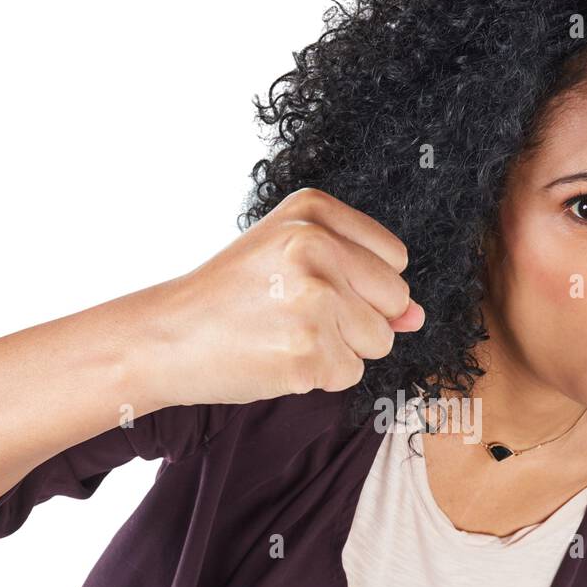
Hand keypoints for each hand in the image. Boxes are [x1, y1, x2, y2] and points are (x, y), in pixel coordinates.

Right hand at [145, 187, 425, 409]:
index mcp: (312, 211)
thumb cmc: (232, 297)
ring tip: (286, 334)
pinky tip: (277, 357)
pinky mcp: (307, 352)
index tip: (309, 285)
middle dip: (359, 320)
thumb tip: (419, 318)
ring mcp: (313, 300)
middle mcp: (315, 247)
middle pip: (396, 301)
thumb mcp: (291, 260)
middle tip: (296, 315)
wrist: (167, 336)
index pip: (395, 260)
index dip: (362, 284)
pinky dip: (319, 375)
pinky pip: (350, 374)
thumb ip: (364, 280)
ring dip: (340, 350)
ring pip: (379, 341)